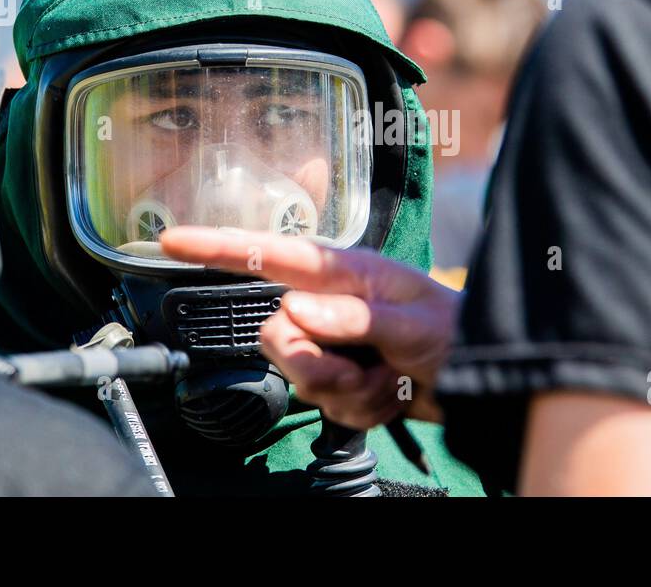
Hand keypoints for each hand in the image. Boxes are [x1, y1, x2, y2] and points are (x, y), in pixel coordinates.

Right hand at [159, 227, 459, 428]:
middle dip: (313, 364)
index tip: (170, 241)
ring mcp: (332, 344)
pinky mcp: (340, 379)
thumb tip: (296, 310)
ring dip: (346, 390)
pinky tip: (390, 395)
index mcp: (342, 272)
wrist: (479, 380)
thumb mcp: (410, 321)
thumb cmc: (455, 332)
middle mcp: (328, 304)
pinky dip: (361, 408)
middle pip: (275, 335)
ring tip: (385, 379)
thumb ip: (352, 316)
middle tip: (358, 370)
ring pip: (298, 375)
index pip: (268, 254)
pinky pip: (326, 404)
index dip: (216, 248)